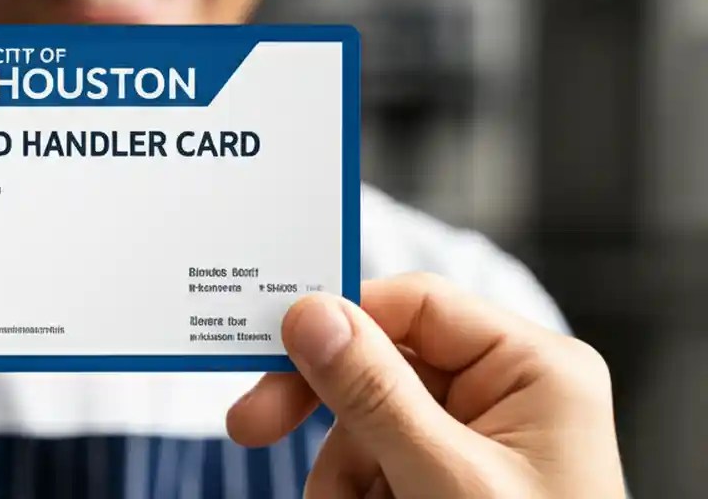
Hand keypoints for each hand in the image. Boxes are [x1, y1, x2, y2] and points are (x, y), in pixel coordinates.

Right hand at [226, 274, 624, 497]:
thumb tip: (312, 315)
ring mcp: (481, 437)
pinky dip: (355, 491)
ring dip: (338, 472)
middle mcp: (509, 392)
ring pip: (368, 421)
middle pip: (381, 362)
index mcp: (534, 368)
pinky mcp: (454, 478)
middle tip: (252, 426)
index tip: (270, 345)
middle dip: (320, 407)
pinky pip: (378, 462)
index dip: (340, 317)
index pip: (415, 304)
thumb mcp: (444, 479)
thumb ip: (375, 394)